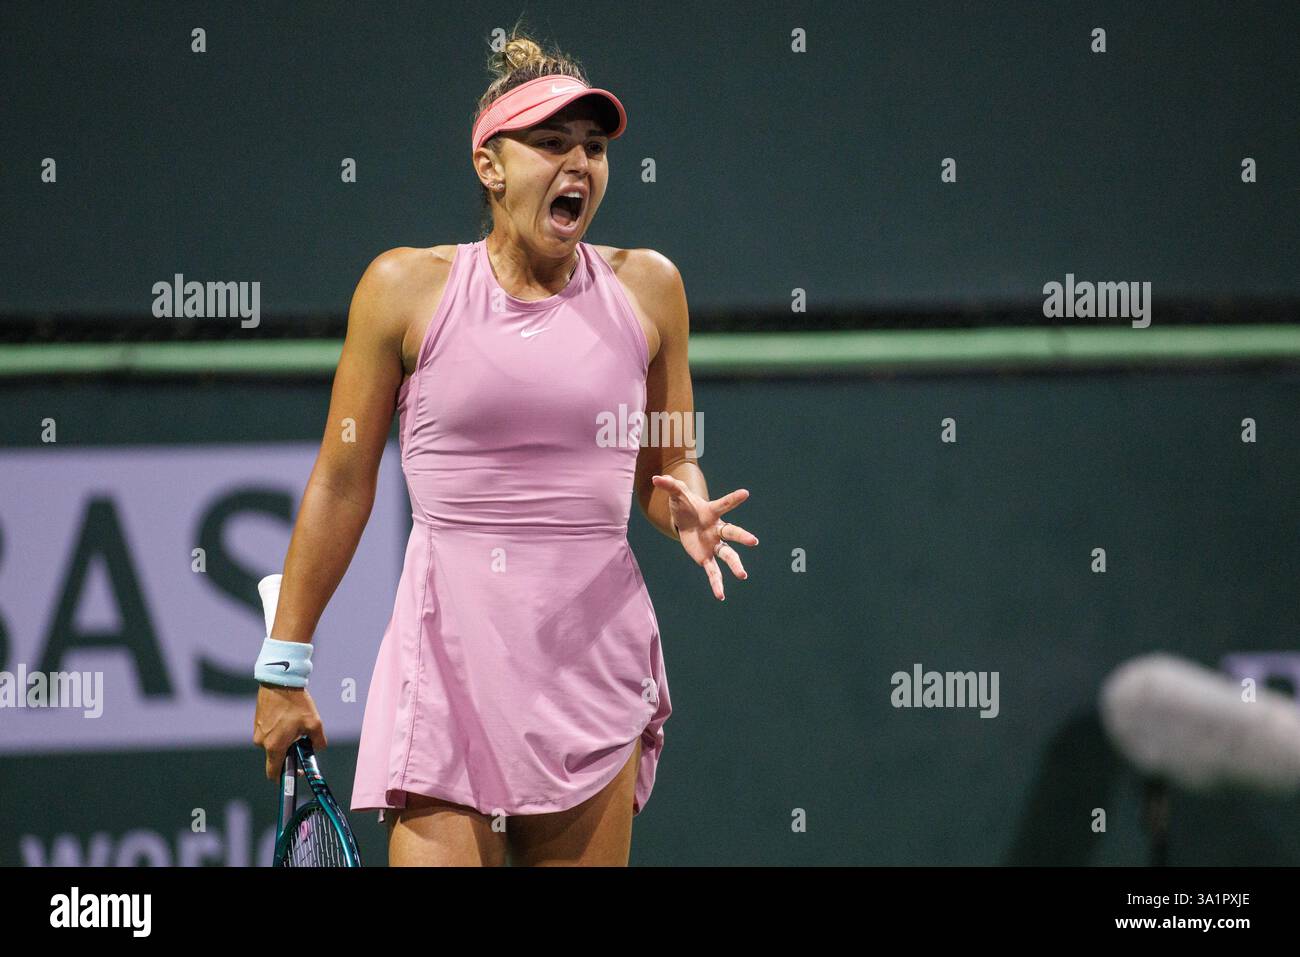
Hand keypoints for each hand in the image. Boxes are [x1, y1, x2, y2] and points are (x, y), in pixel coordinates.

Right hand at [253, 683, 326, 779]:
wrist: (279, 682)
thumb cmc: (296, 703)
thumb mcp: (314, 723)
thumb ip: (318, 741)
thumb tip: (318, 748)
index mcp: (274, 746)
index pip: (273, 773)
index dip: (284, 777)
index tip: (295, 772)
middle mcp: (262, 742)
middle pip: (276, 756)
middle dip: (289, 752)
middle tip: (301, 740)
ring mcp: (258, 732)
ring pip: (273, 744)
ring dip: (284, 739)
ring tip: (295, 723)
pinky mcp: (257, 723)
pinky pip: (269, 733)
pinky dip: (278, 731)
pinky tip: (287, 718)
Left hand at [651, 474, 757, 600]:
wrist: (684, 522)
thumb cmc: (685, 506)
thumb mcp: (677, 495)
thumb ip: (670, 486)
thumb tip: (657, 478)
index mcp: (712, 512)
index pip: (724, 504)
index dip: (734, 499)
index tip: (746, 493)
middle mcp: (718, 529)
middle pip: (732, 532)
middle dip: (742, 537)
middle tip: (754, 541)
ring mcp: (714, 545)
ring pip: (728, 554)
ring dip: (735, 564)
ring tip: (743, 575)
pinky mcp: (706, 558)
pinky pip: (713, 572)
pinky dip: (716, 583)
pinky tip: (720, 596)